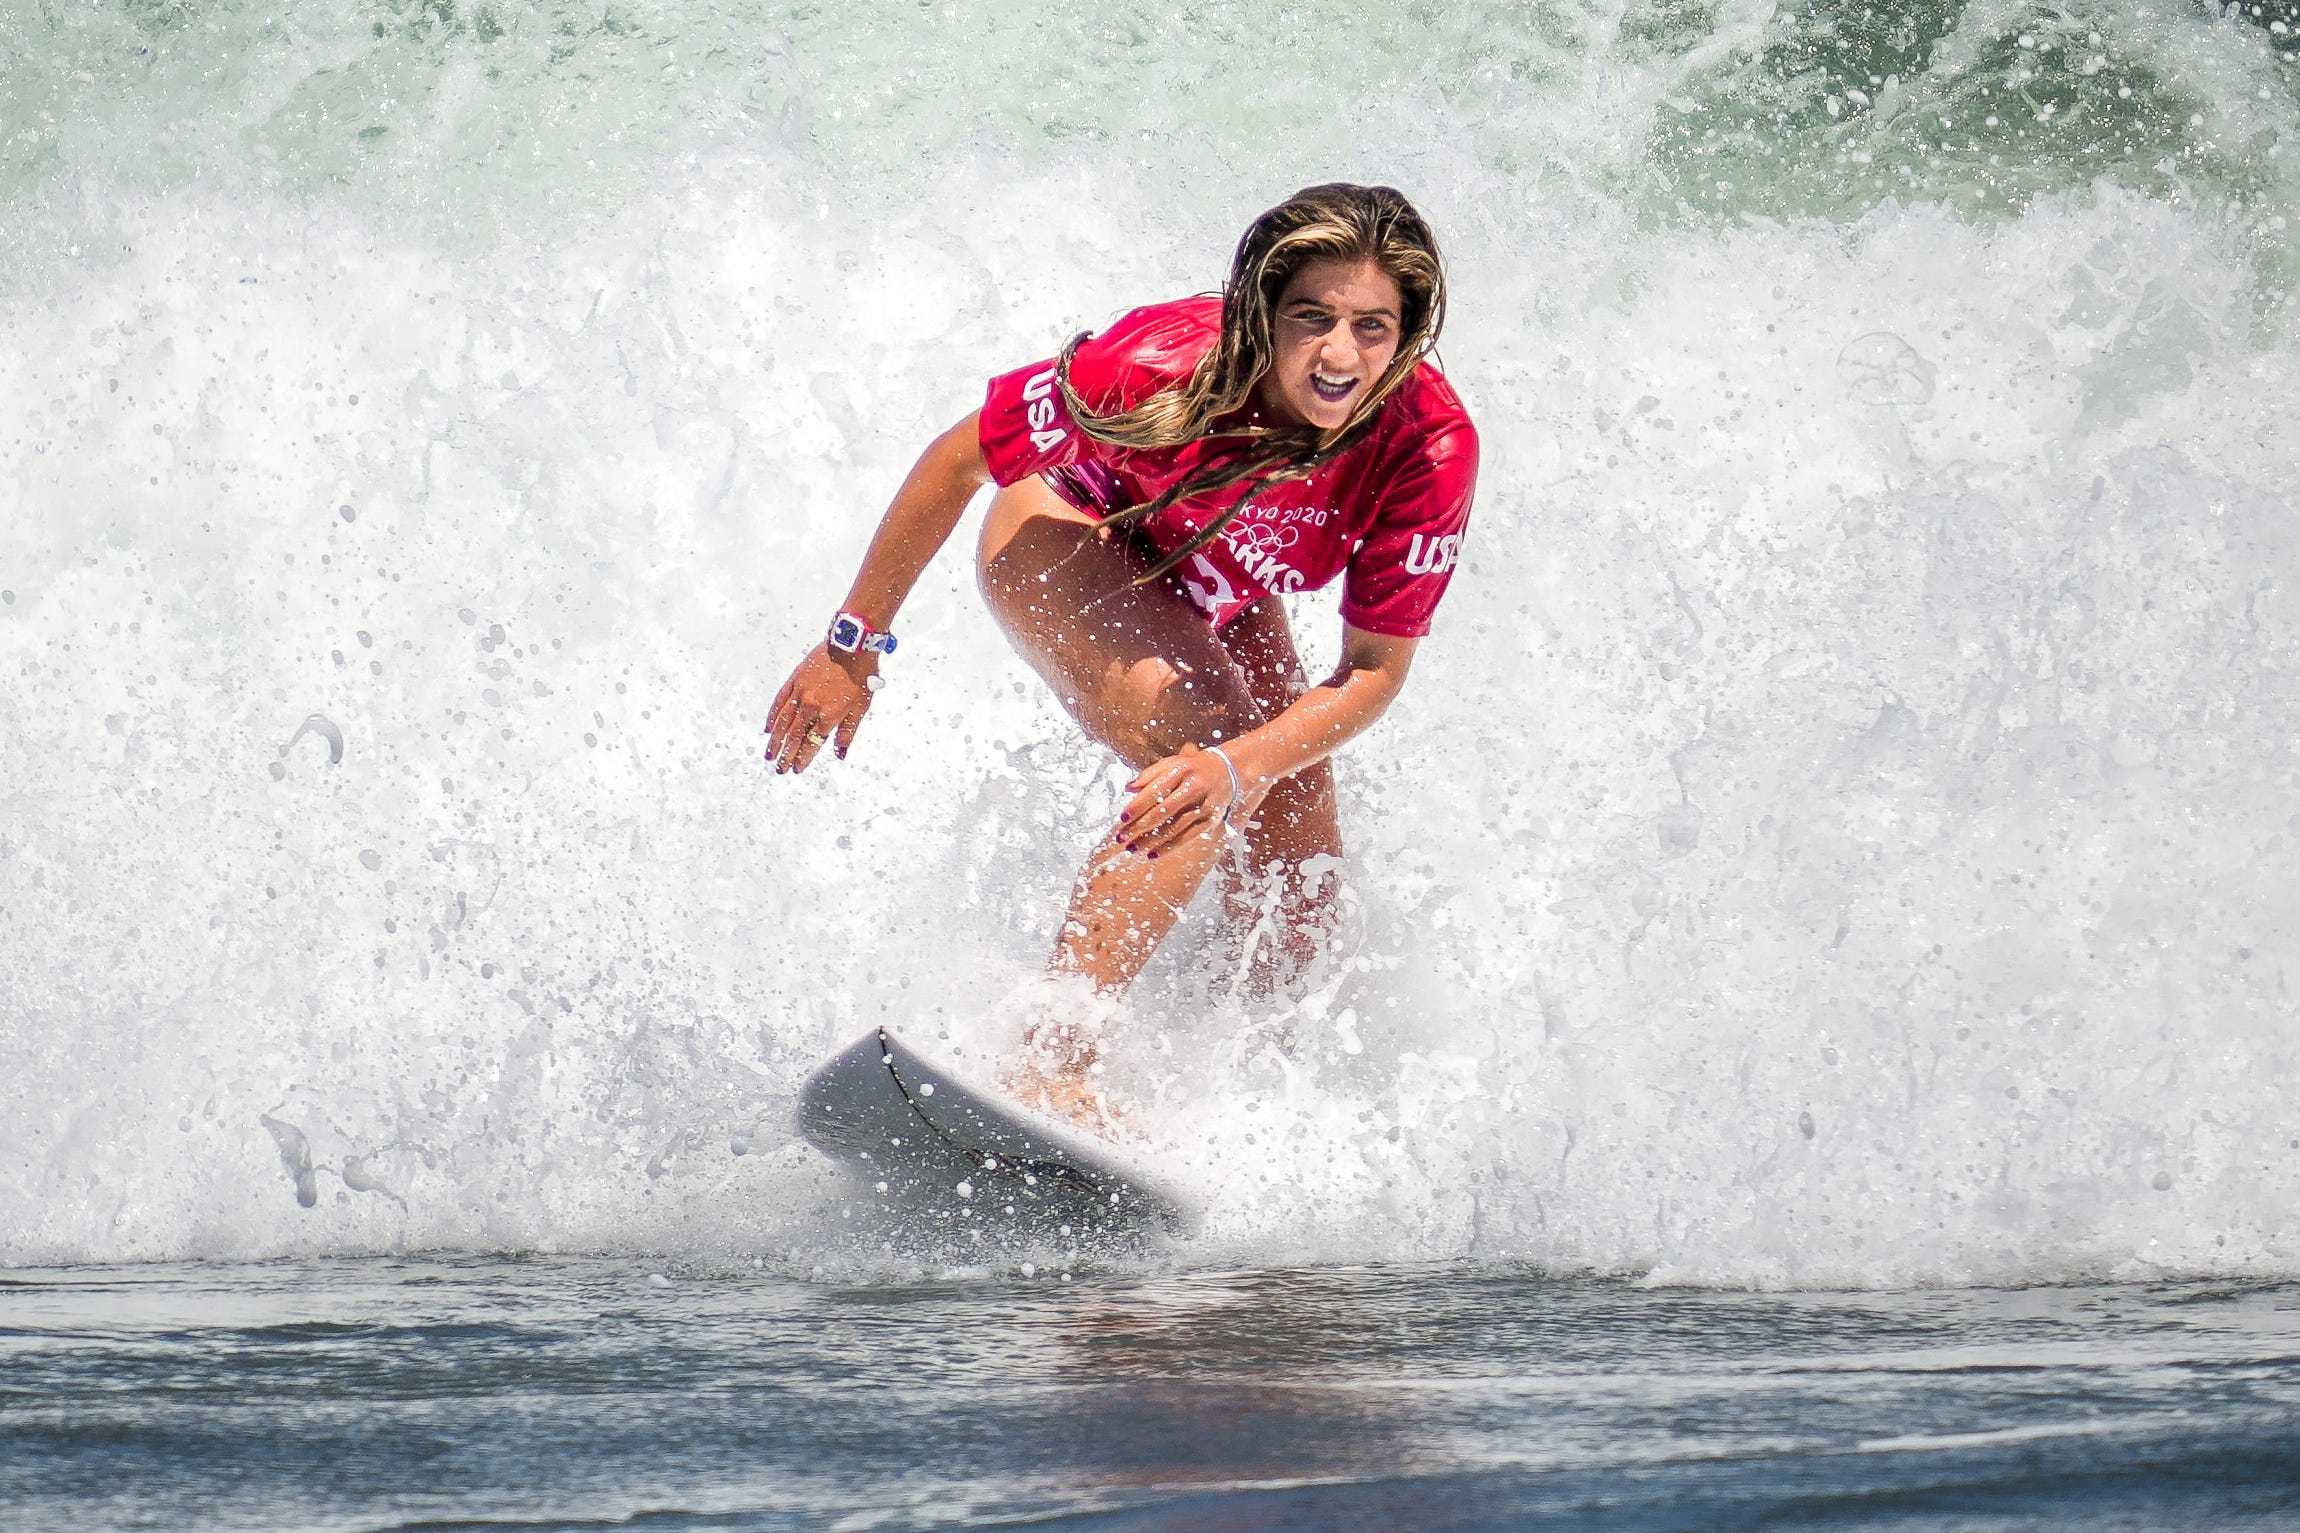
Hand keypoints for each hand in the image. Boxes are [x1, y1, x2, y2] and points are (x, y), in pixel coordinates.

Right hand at [765, 643, 876, 773]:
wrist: (851, 646)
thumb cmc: (861, 676)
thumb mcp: (861, 708)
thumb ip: (848, 732)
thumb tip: (839, 754)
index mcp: (829, 715)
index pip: (812, 743)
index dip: (804, 758)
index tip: (797, 769)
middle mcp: (811, 706)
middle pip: (795, 736)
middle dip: (786, 755)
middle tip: (779, 769)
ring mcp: (800, 693)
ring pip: (784, 722)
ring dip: (775, 740)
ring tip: (769, 754)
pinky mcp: (794, 680)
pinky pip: (780, 702)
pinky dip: (773, 716)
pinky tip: (768, 728)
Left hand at [1116, 743, 1259, 857]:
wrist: (1228, 771)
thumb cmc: (1192, 768)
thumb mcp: (1172, 763)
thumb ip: (1149, 775)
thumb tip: (1128, 788)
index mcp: (1180, 770)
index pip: (1154, 790)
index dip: (1137, 806)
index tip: (1122, 818)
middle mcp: (1193, 787)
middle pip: (1162, 812)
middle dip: (1139, 827)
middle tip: (1121, 838)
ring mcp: (1204, 805)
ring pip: (1173, 828)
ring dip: (1150, 841)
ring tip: (1132, 849)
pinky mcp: (1210, 820)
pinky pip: (1187, 837)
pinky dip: (1168, 847)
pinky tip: (1152, 854)